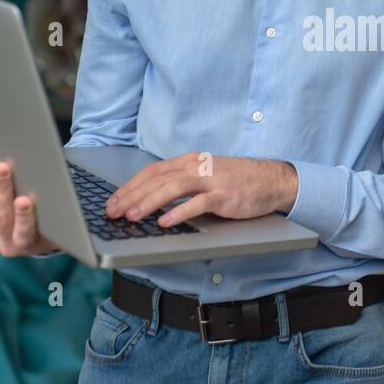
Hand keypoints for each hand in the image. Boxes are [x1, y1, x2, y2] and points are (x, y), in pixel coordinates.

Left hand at [103, 152, 297, 227]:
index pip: (151, 171)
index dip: (129, 186)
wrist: (271, 180)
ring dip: (149, 202)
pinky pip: (198, 204)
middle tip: (113, 211)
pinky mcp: (224, 195)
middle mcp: (196, 167)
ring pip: (173, 188)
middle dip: (131, 196)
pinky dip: (179, 213)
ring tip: (133, 216)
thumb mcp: (204, 175)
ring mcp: (211, 180)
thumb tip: (149, 199)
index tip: (113, 201)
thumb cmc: (236, 181)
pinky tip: (165, 222)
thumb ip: (180, 182)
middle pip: (157, 179)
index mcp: (188, 161)